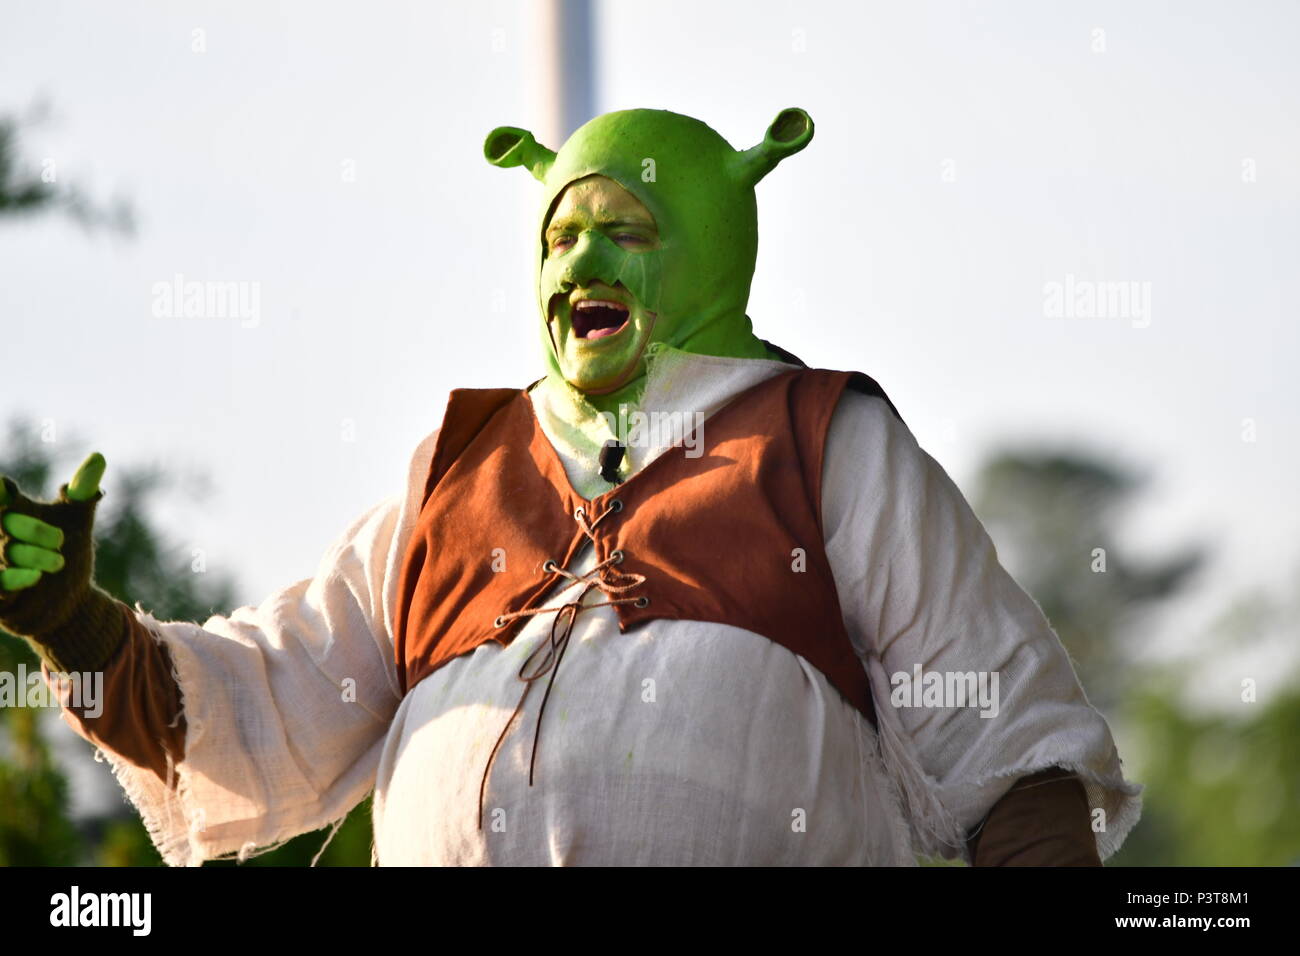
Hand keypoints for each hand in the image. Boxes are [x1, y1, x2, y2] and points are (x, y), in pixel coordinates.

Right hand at [0, 451, 123, 671]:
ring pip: (6, 553)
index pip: (0, 494)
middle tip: (61, 540)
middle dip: (33, 530)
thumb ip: (83, 489)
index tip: (7, 486)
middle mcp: (0, 538)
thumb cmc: (69, 552)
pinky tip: (34, 577)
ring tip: (57, 563)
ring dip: (33, 556)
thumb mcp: (77, 520)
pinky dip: (15, 579)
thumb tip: (99, 456)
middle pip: (6, 522)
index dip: (0, 490)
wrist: (72, 601)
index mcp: (13, 513)